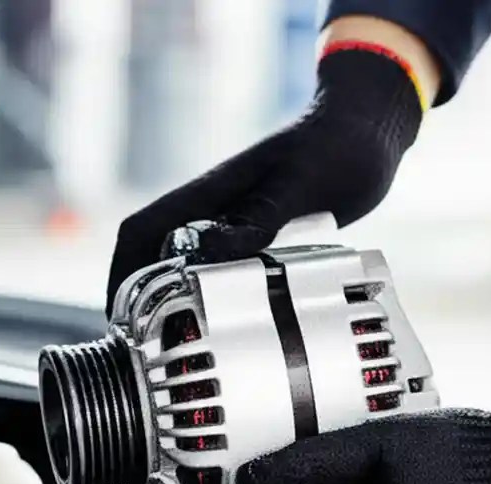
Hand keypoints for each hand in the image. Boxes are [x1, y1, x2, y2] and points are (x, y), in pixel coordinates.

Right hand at [106, 47, 425, 312]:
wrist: (370, 131)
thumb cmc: (335, 147)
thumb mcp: (298, 186)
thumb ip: (256, 218)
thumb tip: (206, 251)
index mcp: (209, 193)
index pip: (140, 231)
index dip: (121, 273)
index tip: (119, 315)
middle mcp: (216, 209)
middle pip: (158, 255)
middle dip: (146, 298)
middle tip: (151, 344)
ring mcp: (240, 222)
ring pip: (195, 267)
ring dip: (183, 300)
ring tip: (186, 343)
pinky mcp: (267, 234)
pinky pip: (232, 270)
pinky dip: (226, 298)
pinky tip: (240, 324)